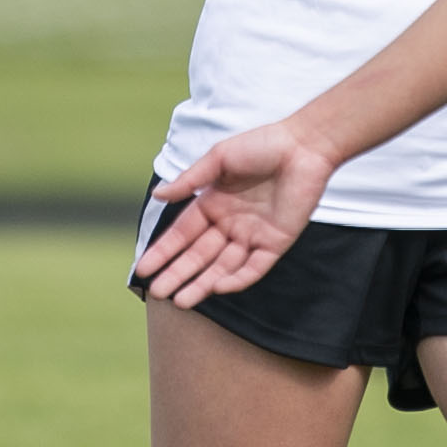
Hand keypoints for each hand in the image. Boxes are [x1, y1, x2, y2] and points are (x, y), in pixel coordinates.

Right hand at [130, 121, 340, 308]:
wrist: (303, 145)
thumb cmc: (261, 145)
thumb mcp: (219, 159)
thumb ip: (189, 181)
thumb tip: (157, 195)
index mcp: (213, 204)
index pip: (183, 234)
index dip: (164, 251)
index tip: (143, 269)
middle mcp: (230, 223)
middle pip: (199, 255)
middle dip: (178, 274)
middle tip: (157, 292)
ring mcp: (253, 235)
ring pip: (223, 266)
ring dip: (202, 284)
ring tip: (181, 301)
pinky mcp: (276, 242)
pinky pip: (254, 267)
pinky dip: (237, 278)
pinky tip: (217, 288)